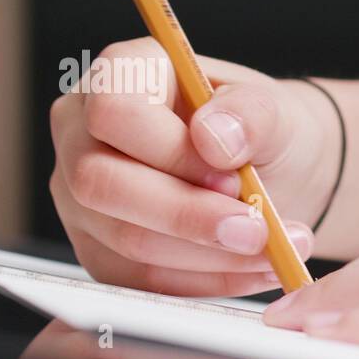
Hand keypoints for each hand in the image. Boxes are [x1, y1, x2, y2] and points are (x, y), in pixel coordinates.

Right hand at [49, 37, 339, 294]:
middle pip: (102, 185)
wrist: (273, 172)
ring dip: (209, 257)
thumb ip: (249, 114)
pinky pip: (141, 280)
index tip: (233, 177)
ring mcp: (82, 198)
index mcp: (119, 76)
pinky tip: (254, 270)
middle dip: (188, 217)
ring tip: (276, 250)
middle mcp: (82, 134)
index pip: (115, 114)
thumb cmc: (260, 130)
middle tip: (258, 231)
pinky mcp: (101, 250)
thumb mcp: (272, 108)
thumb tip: (214, 138)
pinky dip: (206, 282)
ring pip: (125, 241)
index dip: (171, 153)